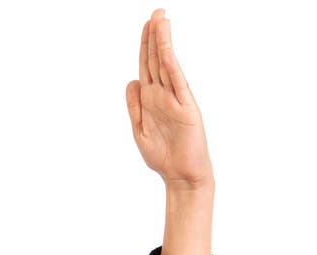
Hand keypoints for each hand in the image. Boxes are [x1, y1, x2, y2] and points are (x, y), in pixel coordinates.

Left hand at [126, 9, 212, 187]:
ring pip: (166, 66)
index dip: (145, 44)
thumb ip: (134, 106)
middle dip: (155, 35)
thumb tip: (130, 80)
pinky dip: (171, 66)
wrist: (180, 176)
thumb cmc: (163, 157)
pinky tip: (166, 51)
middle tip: (156, 12)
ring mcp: (175, 100)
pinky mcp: (186, 108)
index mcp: (150, 99)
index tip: (147, 23)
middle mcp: (163, 95)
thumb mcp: (139, 130)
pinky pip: (177, 83)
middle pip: (156, 59)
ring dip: (163, 43)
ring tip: (161, 20)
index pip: (147, 65)